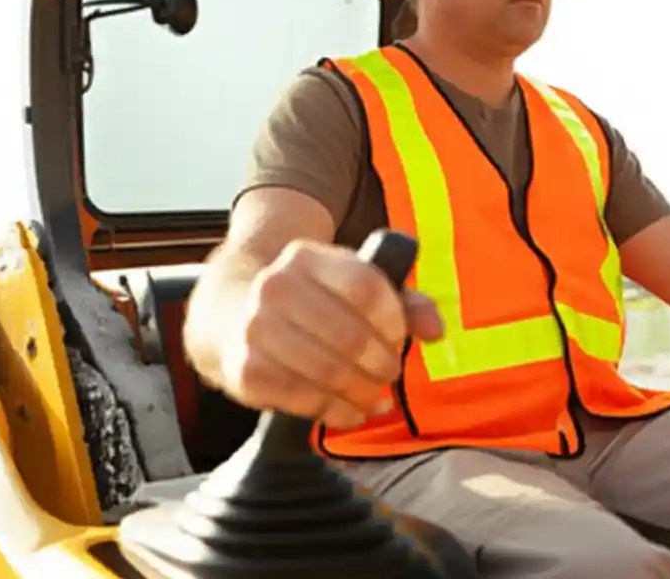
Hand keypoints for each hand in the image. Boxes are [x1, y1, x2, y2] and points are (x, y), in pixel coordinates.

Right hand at [221, 239, 443, 429]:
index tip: (398, 338)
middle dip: (382, 364)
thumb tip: (435, 331)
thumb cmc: (312, 302)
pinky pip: (304, 400)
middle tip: (389, 374)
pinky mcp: (246, 371)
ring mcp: (256, 330)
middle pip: (350, 336)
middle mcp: (275, 287)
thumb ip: (404, 303)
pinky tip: (349, 411)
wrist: (233, 314)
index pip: (367, 288)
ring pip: (329, 373)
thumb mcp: (355, 285)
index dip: (393, 321)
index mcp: (307, 257)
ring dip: (362, 393)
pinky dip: (336, 412)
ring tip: (375, 398)